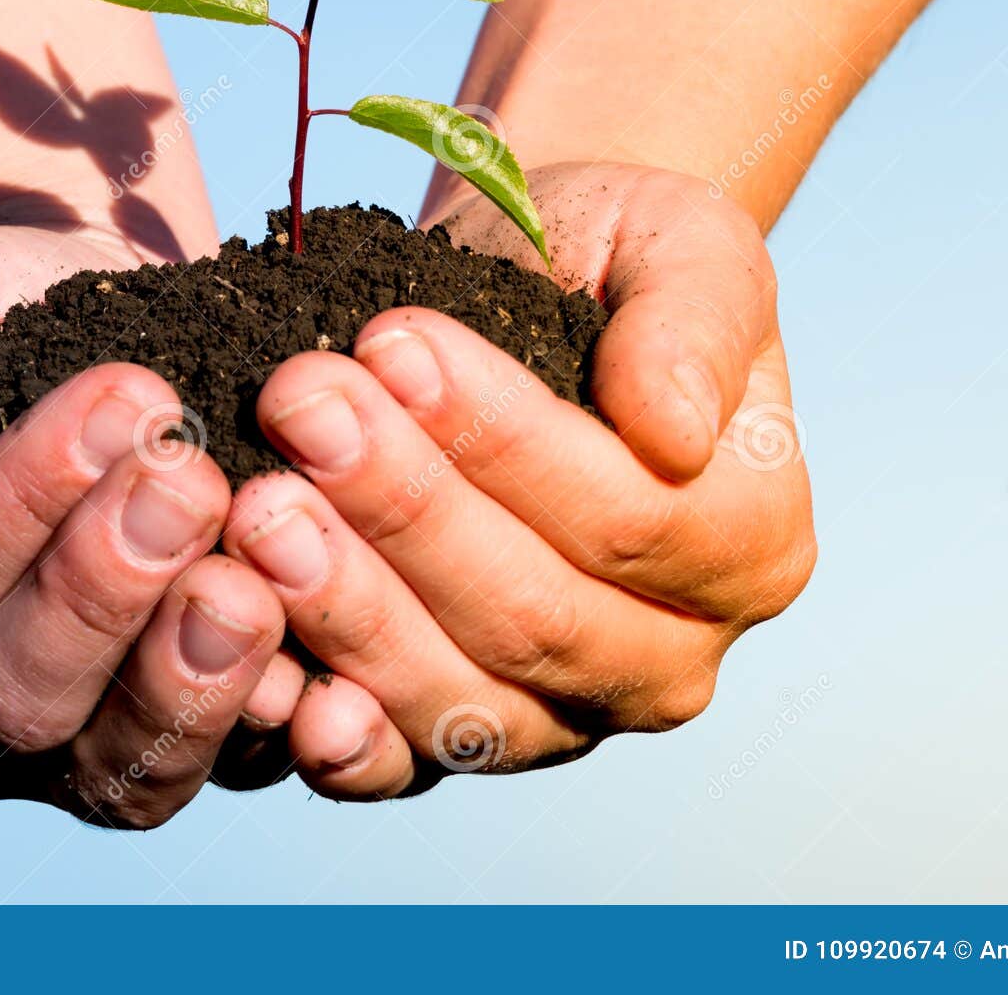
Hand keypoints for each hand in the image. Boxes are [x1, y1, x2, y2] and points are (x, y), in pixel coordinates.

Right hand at [0, 223, 285, 828]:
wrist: (103, 327)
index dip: (14, 508)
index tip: (118, 401)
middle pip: (9, 703)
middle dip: (101, 589)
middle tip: (186, 476)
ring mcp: (65, 752)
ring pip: (114, 773)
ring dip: (184, 677)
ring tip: (245, 583)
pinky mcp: (181, 747)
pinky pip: (226, 772)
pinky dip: (271, 725)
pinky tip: (315, 663)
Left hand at [221, 162, 815, 797]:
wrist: (535, 295)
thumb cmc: (612, 261)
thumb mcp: (682, 245)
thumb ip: (692, 323)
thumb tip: (676, 430)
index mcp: (749, 544)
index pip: (623, 516)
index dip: (499, 439)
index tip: (391, 342)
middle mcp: (670, 656)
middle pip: (530, 612)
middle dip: (402, 510)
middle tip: (297, 407)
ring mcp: (567, 714)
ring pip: (459, 695)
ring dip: (349, 609)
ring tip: (258, 509)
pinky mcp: (466, 735)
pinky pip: (402, 761)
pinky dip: (336, 734)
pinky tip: (272, 686)